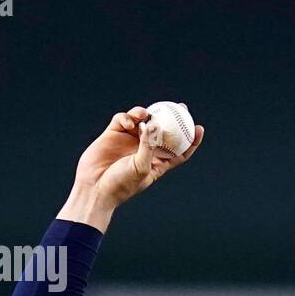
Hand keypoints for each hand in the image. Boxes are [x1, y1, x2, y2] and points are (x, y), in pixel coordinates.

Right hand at [58, 105, 203, 230]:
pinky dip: (127, 117)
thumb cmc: (121, 184)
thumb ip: (148, 146)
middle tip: (181, 107)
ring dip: (146, 114)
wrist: (95, 188)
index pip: (179, 150)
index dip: (190, 140)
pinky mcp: (113, 134)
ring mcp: (129, 140)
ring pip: (143, 121)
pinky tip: (129, 123)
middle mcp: (145, 149)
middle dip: (173, 118)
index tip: (199, 128)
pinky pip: (123, 120)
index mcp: (157, 162)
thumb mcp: (141, 167)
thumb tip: (154, 124)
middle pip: (163, 130)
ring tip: (145, 114)